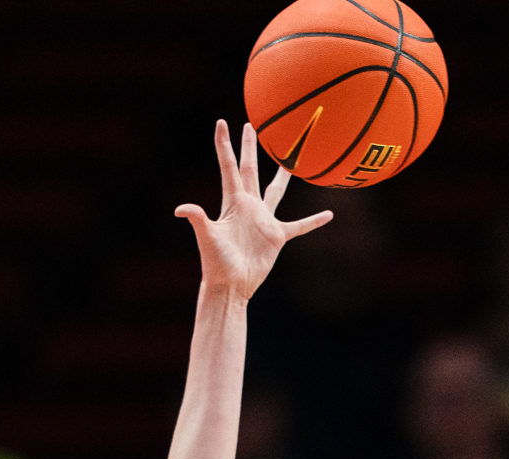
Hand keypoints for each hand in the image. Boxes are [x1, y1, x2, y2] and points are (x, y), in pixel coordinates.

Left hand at [175, 120, 332, 300]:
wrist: (231, 284)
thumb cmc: (216, 262)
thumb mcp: (207, 237)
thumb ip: (198, 219)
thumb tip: (180, 209)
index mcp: (232, 201)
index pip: (228, 167)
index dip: (224, 145)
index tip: (222, 122)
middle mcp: (248, 205)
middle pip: (250, 169)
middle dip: (250, 148)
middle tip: (251, 125)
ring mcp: (264, 220)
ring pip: (276, 191)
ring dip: (283, 175)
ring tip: (292, 158)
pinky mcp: (277, 236)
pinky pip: (299, 226)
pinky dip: (313, 221)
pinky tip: (328, 214)